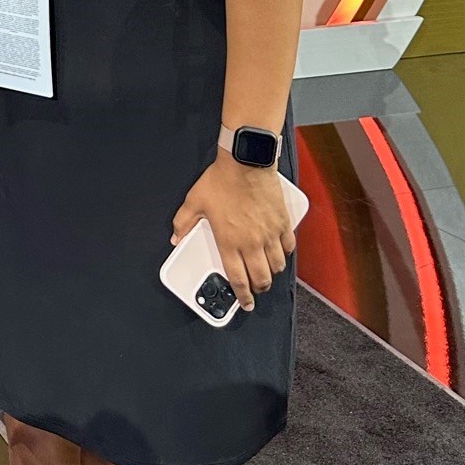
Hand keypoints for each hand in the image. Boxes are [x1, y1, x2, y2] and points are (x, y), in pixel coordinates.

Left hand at [171, 155, 296, 311]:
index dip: (242, 296)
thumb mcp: (195, 200)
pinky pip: (288, 246)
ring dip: (272, 273)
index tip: (245, 303)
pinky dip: (285, 254)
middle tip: (256, 289)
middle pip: (261, 278)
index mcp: (229, 241)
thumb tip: (175, 236)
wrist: (246, 161)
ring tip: (267, 271)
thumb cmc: (222, 180)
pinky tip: (280, 252)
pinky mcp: (282, 223)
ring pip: (276, 266)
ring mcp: (269, 234)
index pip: (238, 279)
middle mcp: (251, 243)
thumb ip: (183, 222)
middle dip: (259, 289)